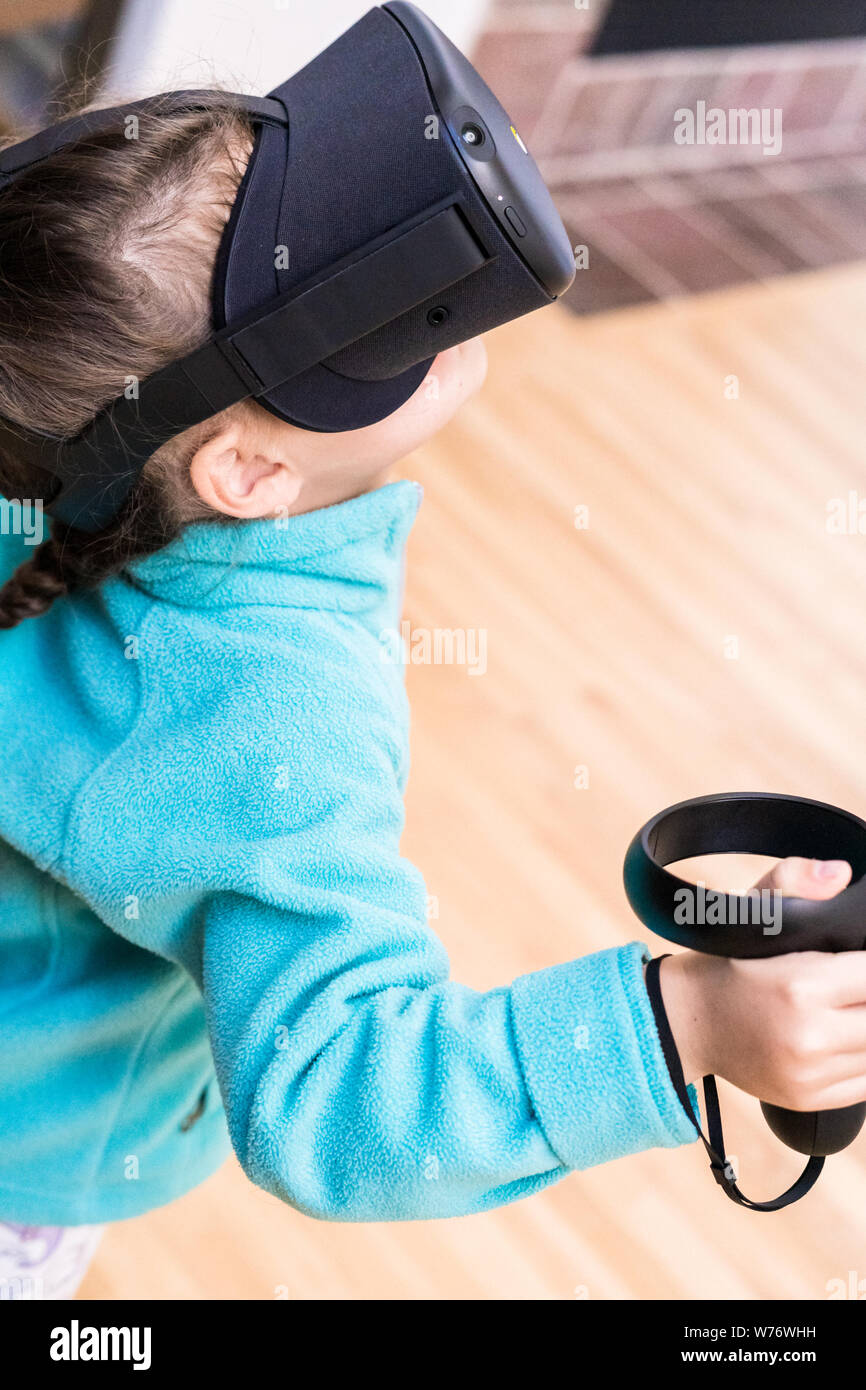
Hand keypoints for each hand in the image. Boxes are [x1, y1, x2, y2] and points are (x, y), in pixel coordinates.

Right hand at [658, 857, 865, 1109]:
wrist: (685, 1021)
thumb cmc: (726, 961)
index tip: (857, 956)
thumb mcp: (753, 907)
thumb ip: (796, 879)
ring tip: (845, 1005)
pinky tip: (843, 1033)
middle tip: (850, 983)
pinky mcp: (810, 1098)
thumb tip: (839, 873)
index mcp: (802, 986)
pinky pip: (865, 1083)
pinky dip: (862, 1057)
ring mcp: (811, 1074)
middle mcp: (810, 1037)